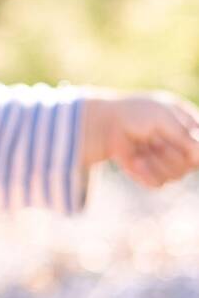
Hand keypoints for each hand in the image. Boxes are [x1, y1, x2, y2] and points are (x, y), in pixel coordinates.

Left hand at [82, 89, 198, 186]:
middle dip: (169, 152)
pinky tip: (135, 159)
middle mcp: (185, 147)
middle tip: (152, 138)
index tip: (185, 149)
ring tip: (142, 146)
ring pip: (176, 175)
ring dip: (156, 161)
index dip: (193, 151)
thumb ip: (183, 135)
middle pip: (191, 164)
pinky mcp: (155, 175)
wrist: (107, 125)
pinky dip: (145, 172)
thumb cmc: (136, 114)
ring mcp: (170, 163)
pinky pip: (159, 183)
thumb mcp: (162, 117)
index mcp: (192, 128)